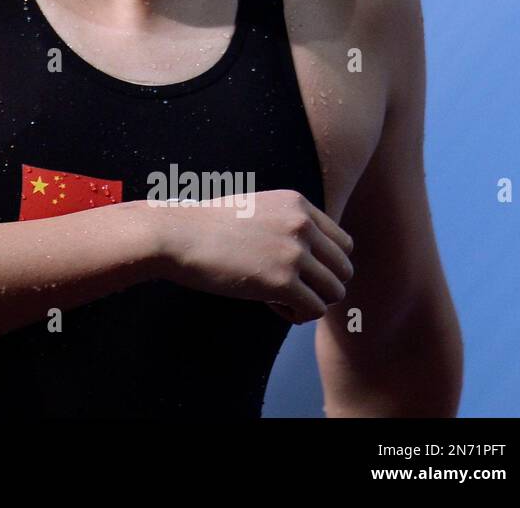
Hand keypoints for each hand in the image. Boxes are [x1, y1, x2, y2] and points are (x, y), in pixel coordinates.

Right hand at [151, 189, 354, 323]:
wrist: (175, 235)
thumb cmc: (206, 227)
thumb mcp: (254, 209)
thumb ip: (287, 224)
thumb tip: (312, 257)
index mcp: (297, 204)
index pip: (343, 243)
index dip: (324, 264)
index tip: (297, 271)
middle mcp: (302, 224)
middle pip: (344, 269)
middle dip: (321, 285)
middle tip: (290, 289)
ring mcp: (294, 252)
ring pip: (335, 292)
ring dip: (311, 302)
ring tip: (281, 299)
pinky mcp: (282, 281)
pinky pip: (314, 310)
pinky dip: (297, 316)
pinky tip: (272, 306)